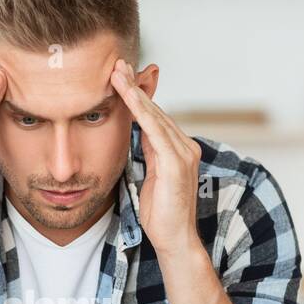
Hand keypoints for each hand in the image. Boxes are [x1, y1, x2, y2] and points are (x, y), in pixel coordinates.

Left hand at [109, 58, 202, 260]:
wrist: (174, 239)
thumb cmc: (161, 213)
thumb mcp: (151, 176)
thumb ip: (150, 152)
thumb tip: (140, 132)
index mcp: (180, 149)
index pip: (156, 117)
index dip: (138, 96)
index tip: (121, 77)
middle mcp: (186, 146)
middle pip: (156, 110)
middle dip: (136, 87)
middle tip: (117, 65)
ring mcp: (184, 153)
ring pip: (155, 115)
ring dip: (135, 92)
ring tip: (118, 73)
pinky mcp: (177, 162)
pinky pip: (155, 129)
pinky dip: (140, 110)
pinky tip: (127, 96)